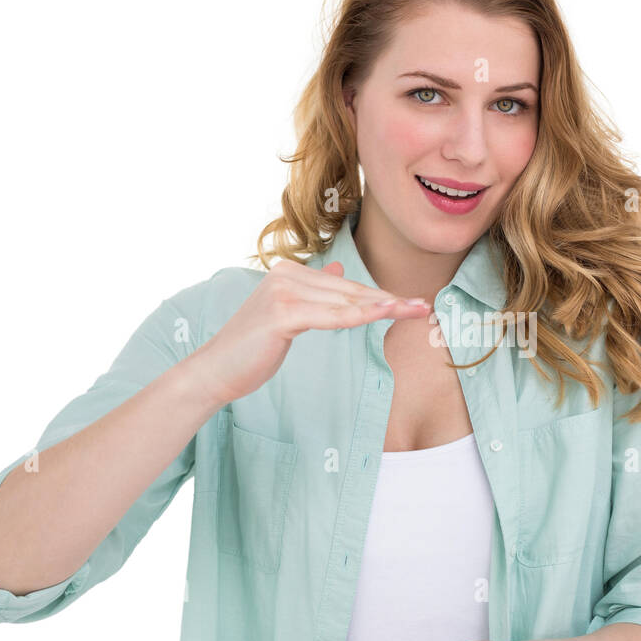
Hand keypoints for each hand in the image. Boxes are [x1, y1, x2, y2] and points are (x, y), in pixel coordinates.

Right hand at [185, 259, 430, 405]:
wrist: (216, 370)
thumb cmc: (253, 348)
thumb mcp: (288, 314)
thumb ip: (314, 292)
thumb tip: (337, 270)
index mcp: (289, 272)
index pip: (345, 287)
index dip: (379, 296)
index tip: (411, 303)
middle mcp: (286, 274)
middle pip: (350, 291)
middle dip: (389, 300)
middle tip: (424, 307)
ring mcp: (283, 291)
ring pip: (345, 302)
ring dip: (383, 307)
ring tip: (415, 310)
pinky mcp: (282, 313)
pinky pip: (330, 317)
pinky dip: (359, 316)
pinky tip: (385, 314)